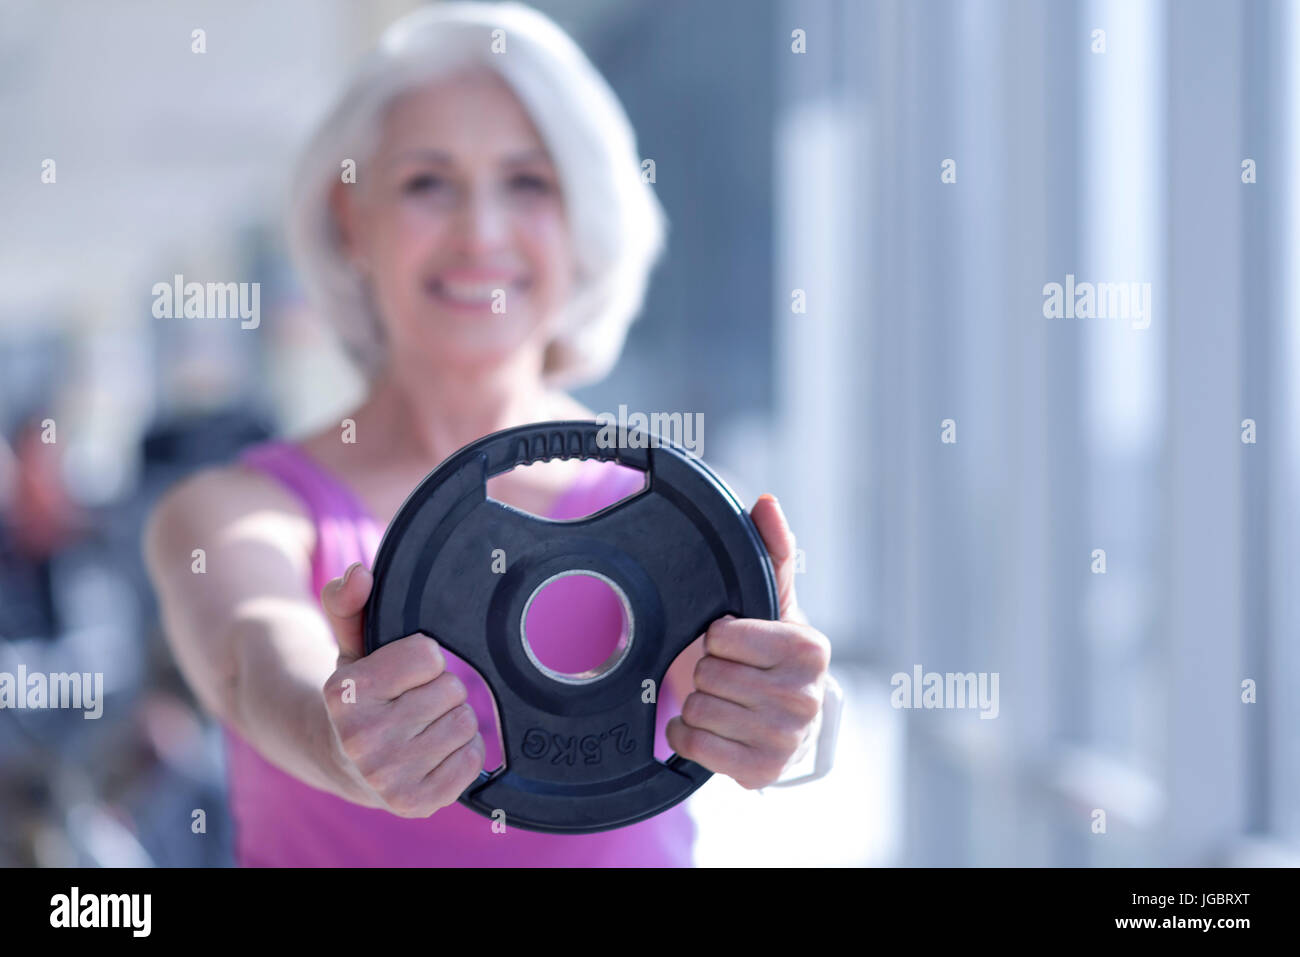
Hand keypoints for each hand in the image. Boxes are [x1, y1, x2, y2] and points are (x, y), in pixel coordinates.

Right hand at [320, 563, 484, 816]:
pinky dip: (462, 754)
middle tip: (412, 703)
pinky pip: (473, 761)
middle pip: (452, 690)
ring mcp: (386, 778)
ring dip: (451, 720)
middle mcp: (360, 740)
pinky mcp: (414, 804)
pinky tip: (432, 753)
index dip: (422, 659)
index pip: (428, 654)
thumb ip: (351, 602)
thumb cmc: (360, 696)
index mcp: (344, 693)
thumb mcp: (351, 645)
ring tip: (421, 727)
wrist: (345, 762)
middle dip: (439, 690)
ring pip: (465, 723)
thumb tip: (360, 573)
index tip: (401, 674)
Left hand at [666, 494, 831, 789]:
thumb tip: (766, 504)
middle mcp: (805, 697)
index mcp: (810, 647)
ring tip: (723, 699)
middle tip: (730, 673)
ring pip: (699, 710)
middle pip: (709, 674)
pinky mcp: (761, 773)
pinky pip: (694, 747)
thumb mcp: (774, 602)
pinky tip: (710, 727)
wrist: (785, 721)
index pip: (724, 634)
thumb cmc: (774, 655)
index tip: (735, 640)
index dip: (718, 635)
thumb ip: (771, 551)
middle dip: (709, 670)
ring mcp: (786, 739)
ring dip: (699, 703)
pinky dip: (688, 736)